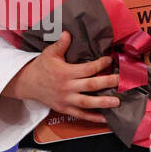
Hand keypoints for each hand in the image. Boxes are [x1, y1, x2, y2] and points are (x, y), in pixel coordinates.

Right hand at [3, 30, 120, 123]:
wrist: (27, 84)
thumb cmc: (41, 67)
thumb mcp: (49, 53)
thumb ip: (60, 44)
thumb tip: (68, 32)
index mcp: (65, 72)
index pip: (87, 69)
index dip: (100, 64)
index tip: (110, 61)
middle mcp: (67, 87)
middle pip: (91, 85)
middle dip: (108, 83)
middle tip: (123, 81)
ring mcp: (66, 100)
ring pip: (87, 103)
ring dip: (104, 103)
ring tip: (118, 102)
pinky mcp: (64, 109)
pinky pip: (81, 115)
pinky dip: (93, 118)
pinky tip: (105, 118)